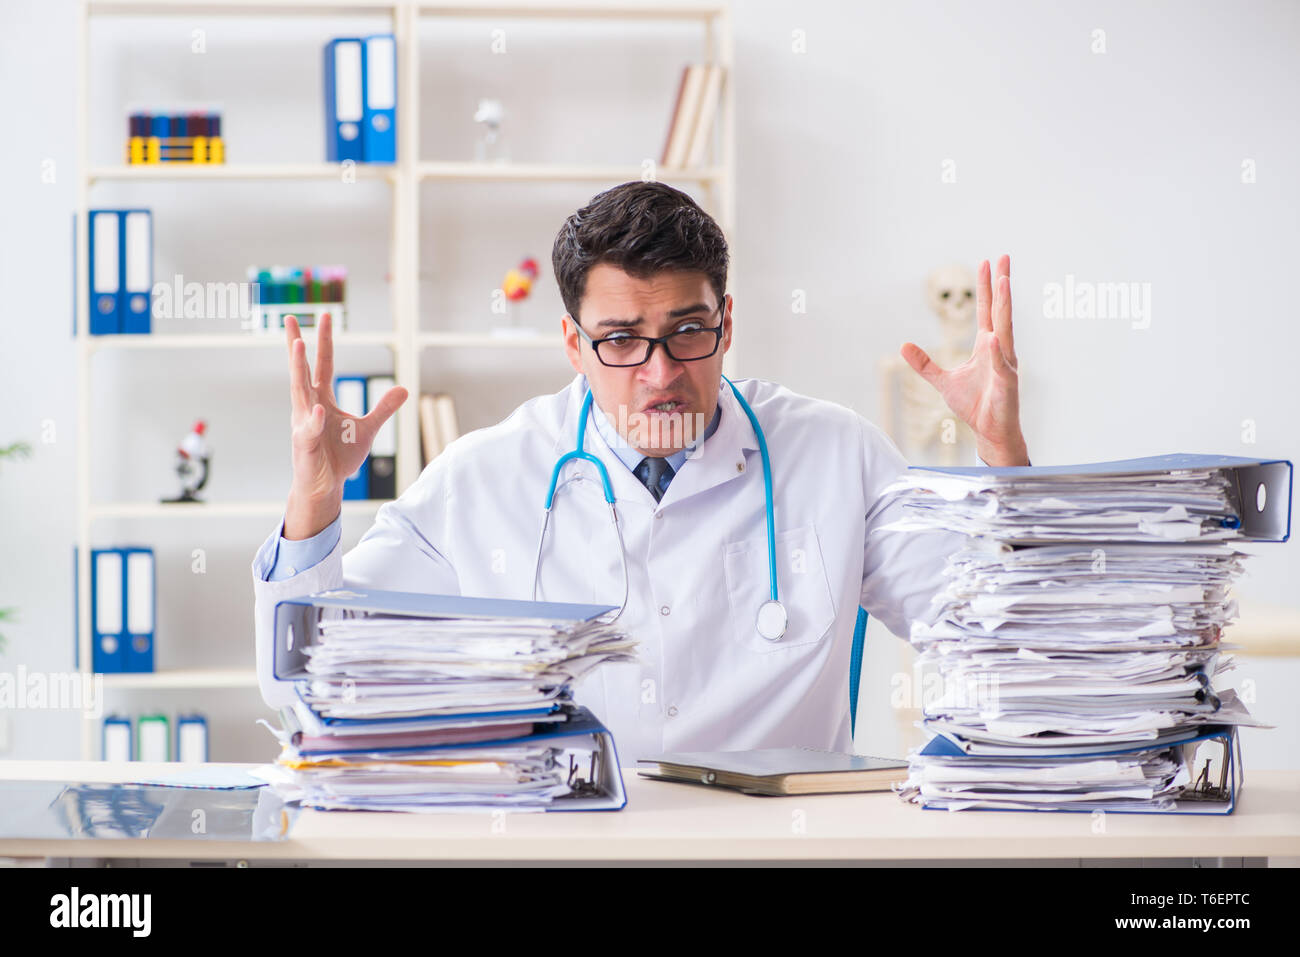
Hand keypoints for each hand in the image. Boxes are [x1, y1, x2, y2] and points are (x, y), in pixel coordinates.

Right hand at [284, 312, 407, 535]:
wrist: (326, 485)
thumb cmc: (339, 456)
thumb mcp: (368, 428)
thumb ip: (383, 408)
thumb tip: (404, 389)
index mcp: (321, 398)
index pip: (323, 364)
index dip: (325, 341)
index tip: (326, 316)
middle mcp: (308, 406)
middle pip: (302, 370)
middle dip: (297, 345)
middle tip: (291, 318)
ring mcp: (302, 423)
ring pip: (298, 392)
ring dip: (297, 369)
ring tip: (297, 346)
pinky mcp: (304, 444)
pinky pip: (308, 429)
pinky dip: (313, 419)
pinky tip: (318, 409)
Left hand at [900, 255, 1028, 465]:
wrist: (989, 431)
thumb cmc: (974, 405)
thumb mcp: (943, 381)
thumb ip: (925, 364)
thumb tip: (903, 346)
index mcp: (986, 346)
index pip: (987, 311)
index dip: (986, 288)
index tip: (987, 263)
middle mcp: (1000, 350)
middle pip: (1000, 311)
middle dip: (1002, 285)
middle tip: (1004, 257)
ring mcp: (1005, 364)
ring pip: (1005, 329)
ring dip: (1004, 306)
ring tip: (1004, 282)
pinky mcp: (1007, 383)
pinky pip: (1001, 364)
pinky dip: (996, 352)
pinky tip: (993, 336)